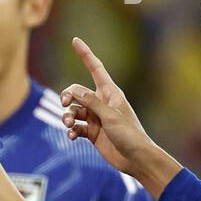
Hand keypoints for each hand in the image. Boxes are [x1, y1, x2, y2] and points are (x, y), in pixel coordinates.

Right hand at [60, 37, 156, 174]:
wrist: (136, 159)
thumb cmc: (129, 135)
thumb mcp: (110, 116)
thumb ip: (91, 102)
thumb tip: (73, 91)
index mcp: (110, 93)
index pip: (95, 68)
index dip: (85, 54)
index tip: (75, 41)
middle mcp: (101, 103)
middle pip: (76, 92)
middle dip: (67, 97)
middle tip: (65, 105)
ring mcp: (96, 118)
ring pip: (73, 110)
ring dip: (67, 116)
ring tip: (69, 125)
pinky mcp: (92, 133)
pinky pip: (76, 127)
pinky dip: (71, 131)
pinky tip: (72, 136)